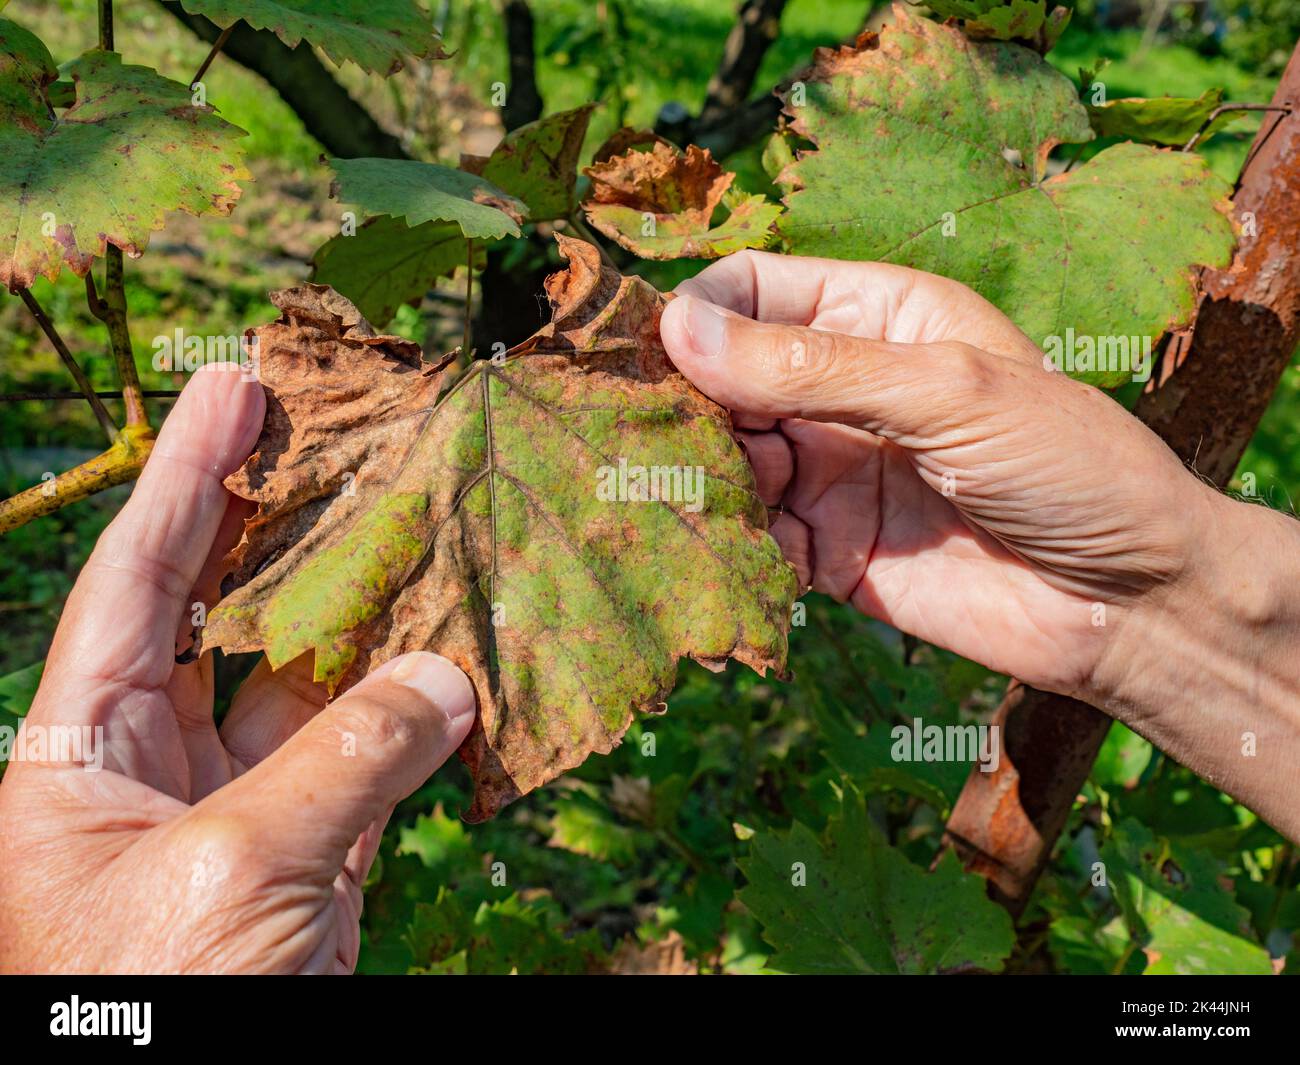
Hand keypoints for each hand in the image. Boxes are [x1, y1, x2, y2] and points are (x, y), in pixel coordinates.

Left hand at [0, 367, 474, 973]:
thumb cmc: (151, 1001)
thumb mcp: (233, 871)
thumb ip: (346, 760)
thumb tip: (447, 677)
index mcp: (80, 751)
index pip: (135, 582)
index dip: (184, 478)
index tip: (232, 387)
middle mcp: (155, 762)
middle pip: (226, 609)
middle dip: (278, 519)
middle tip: (331, 421)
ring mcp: (242, 805)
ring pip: (313, 681)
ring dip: (372, 612)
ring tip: (423, 521)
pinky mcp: (313, 853)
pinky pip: (373, 757)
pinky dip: (422, 712)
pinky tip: (466, 651)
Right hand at [660, 251, 1299, 840]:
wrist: (1128, 602)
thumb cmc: (1066, 466)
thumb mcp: (945, 393)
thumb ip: (813, 367)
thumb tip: (679, 331)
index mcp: (878, 318)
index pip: (754, 290)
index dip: (698, 312)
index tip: (652, 349)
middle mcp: (842, 390)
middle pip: (724, 375)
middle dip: (680, 397)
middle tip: (636, 427)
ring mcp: (830, 470)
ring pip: (725, 455)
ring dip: (693, 469)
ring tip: (672, 487)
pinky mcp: (824, 549)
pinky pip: (749, 533)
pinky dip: (721, 534)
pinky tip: (709, 538)